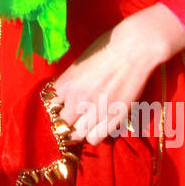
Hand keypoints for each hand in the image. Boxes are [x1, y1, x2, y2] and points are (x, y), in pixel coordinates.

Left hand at [51, 3, 184, 145]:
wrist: (133, 49)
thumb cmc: (107, 47)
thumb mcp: (79, 63)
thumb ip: (70, 81)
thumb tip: (67, 93)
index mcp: (65, 84)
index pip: (51, 106)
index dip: (58, 109)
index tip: (63, 108)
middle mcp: (75, 100)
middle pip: (62, 124)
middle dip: (67, 124)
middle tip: (74, 120)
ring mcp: (94, 111)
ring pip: (78, 135)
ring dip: (80, 131)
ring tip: (87, 126)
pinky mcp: (113, 118)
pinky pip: (96, 138)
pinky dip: (95, 134)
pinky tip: (99, 126)